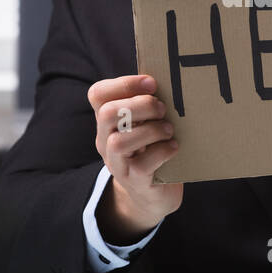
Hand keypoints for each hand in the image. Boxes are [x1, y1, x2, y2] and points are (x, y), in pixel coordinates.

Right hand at [87, 74, 182, 243]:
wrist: (153, 194)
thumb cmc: (155, 148)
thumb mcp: (146, 123)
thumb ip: (148, 104)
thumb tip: (171, 78)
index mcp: (108, 121)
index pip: (98, 94)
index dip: (124, 83)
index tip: (151, 83)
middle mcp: (106, 140)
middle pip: (107, 114)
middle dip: (140, 105)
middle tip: (163, 109)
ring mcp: (118, 163)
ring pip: (119, 142)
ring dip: (150, 130)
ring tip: (168, 130)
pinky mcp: (135, 181)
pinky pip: (142, 164)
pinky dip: (162, 151)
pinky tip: (173, 147)